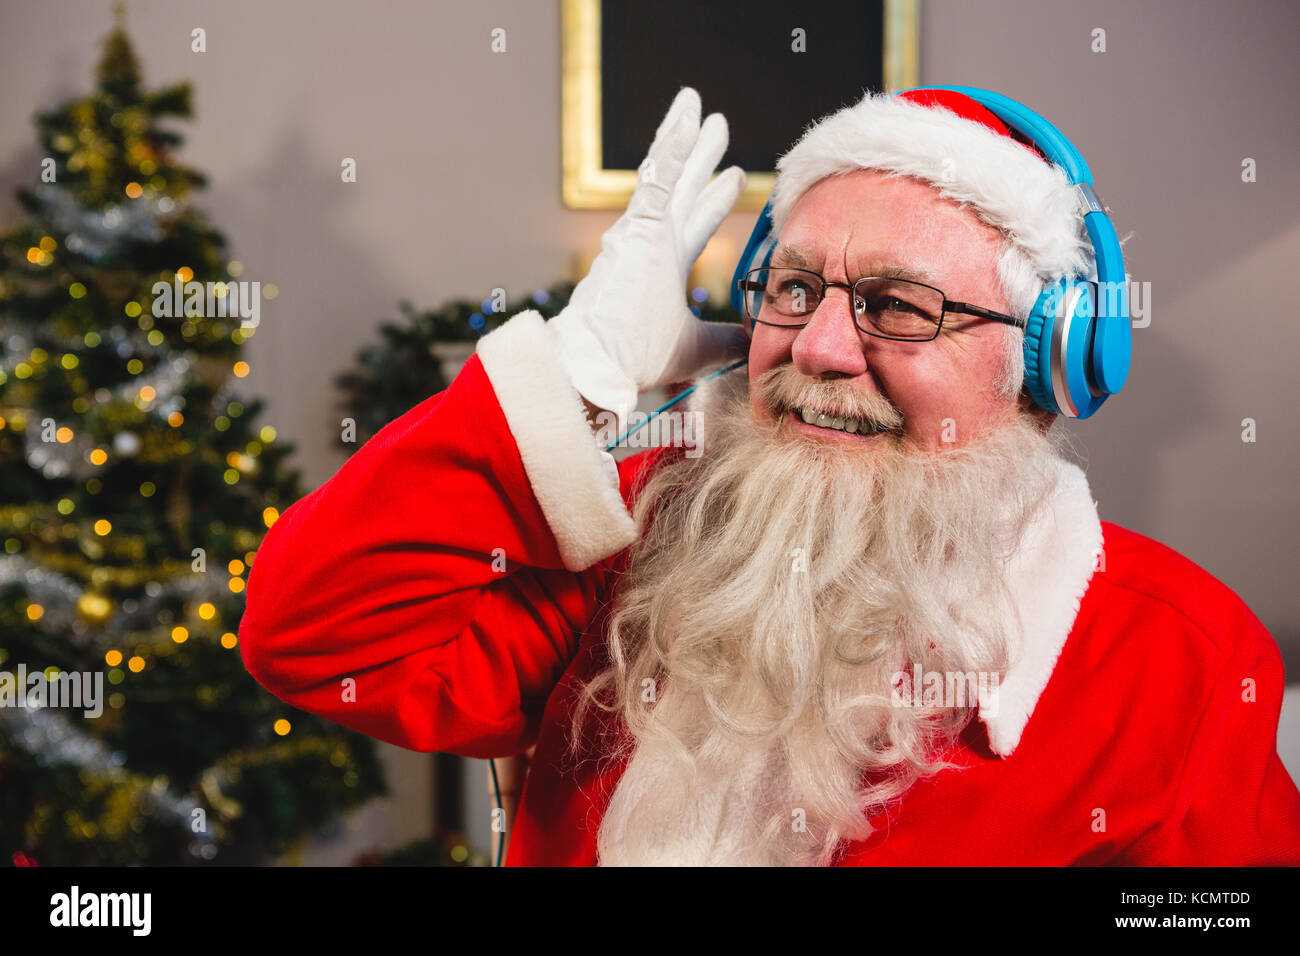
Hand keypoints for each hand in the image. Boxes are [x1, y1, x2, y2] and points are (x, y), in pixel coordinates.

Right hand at [548, 87, 748, 428]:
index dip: (714, 198)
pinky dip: (673, 146)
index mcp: (662, 266)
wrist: (595, 366)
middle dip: (701, 157)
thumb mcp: (695, 346)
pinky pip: (659, 178)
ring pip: (668, 173)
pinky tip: (687, 117)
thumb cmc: (634, 360)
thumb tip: (755, 336)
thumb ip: (724, 338)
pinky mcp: (637, 228)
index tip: (733, 176)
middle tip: (717, 124)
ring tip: (696, 104)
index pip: (695, 222)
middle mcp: (650, 243)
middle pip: (682, 188)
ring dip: (685, 138)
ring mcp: (641, 233)